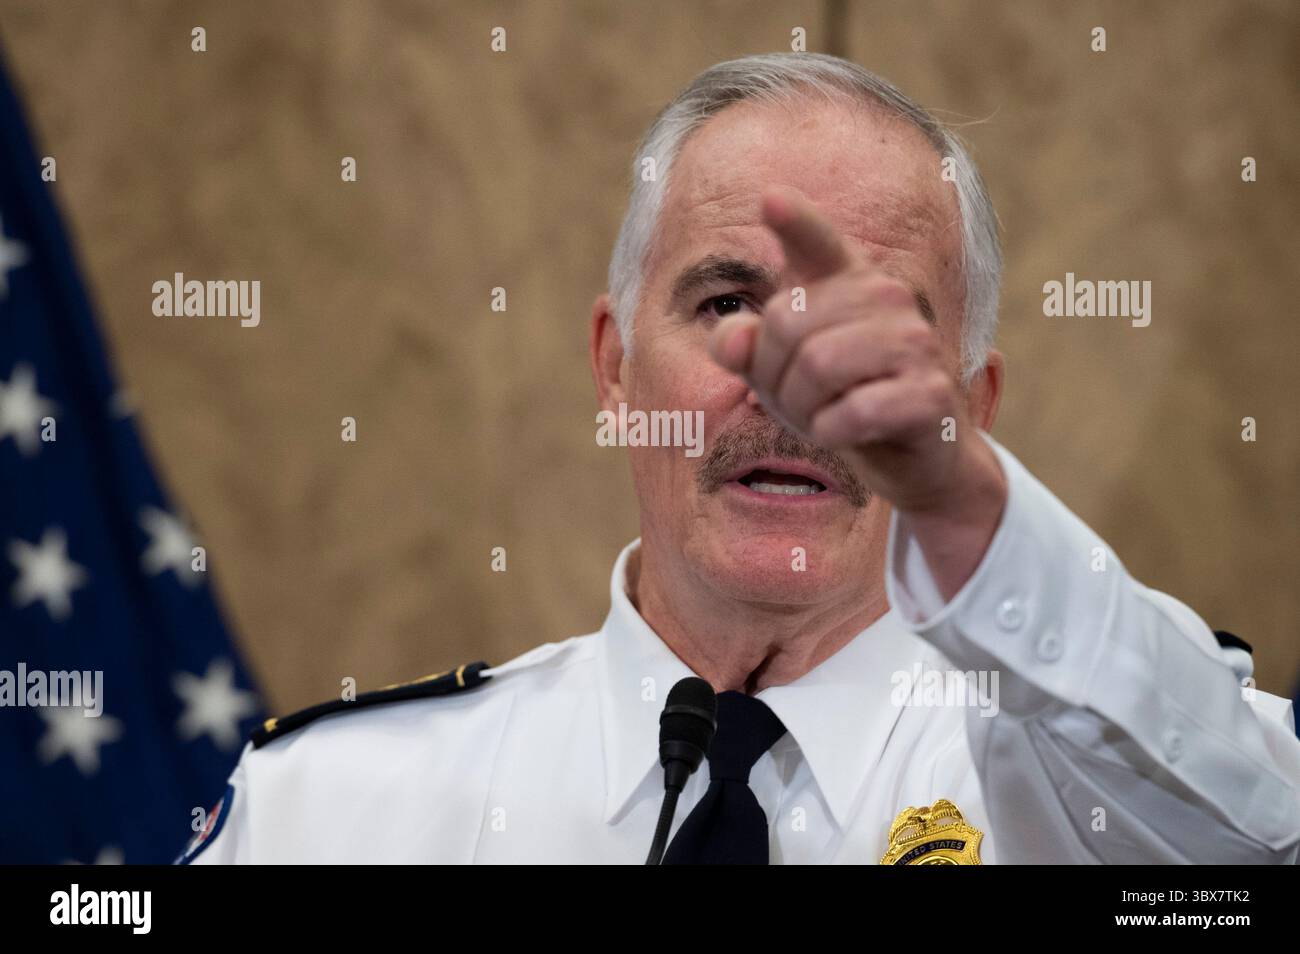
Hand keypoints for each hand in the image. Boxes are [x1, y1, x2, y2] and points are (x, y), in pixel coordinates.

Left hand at [708, 187, 1005, 595]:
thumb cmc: (840, 401)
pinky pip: (853, 411)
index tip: (769, 198)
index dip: (796, 221)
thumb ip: (746, 348)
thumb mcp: (780, 373)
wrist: (914, 457)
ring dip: (801, 407)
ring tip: (818, 417)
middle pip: (786, 324)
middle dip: (771, 376)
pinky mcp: (930, 393)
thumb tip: (731, 337)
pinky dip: (831, 432)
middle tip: (793, 401)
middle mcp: (887, 298)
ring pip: (817, 366)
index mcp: (849, 281)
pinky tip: (844, 432)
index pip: (819, 242)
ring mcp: (915, 342)